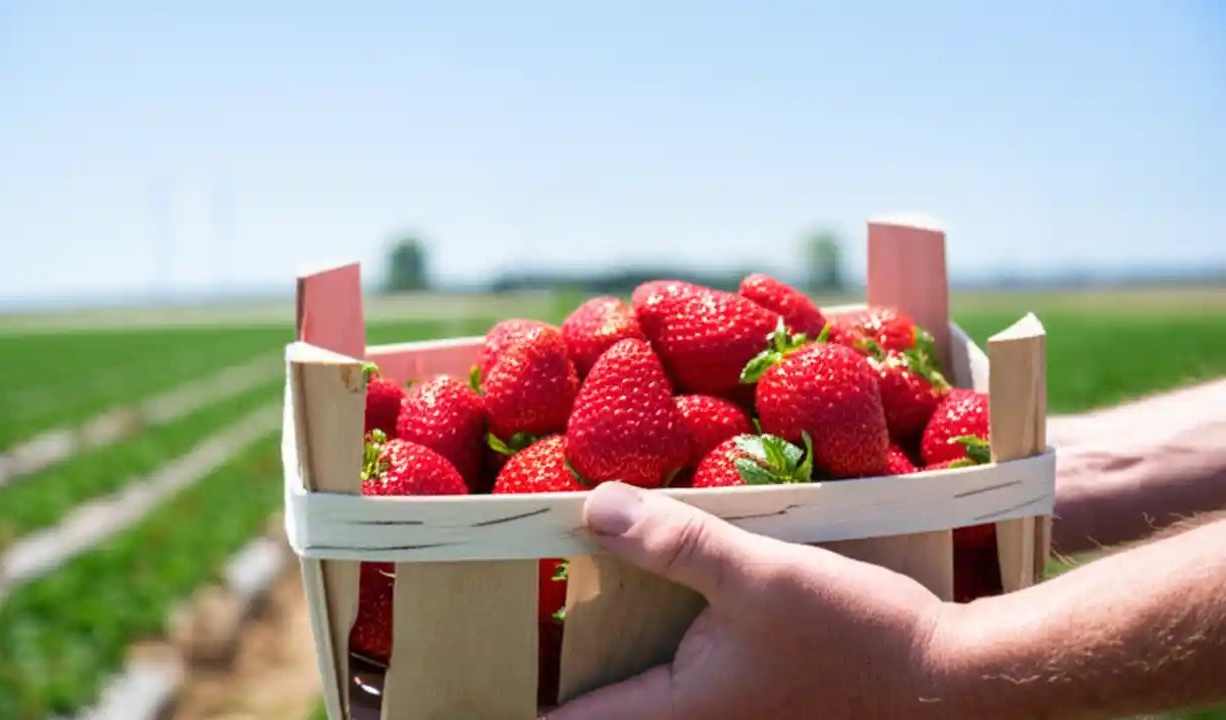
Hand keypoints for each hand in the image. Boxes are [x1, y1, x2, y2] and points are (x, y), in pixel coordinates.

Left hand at [546, 481, 954, 719]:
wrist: (948, 680)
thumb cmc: (859, 637)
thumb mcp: (761, 575)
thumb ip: (676, 541)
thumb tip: (592, 506)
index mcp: (677, 712)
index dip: (517, 700)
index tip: (474, 674)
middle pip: (596, 711)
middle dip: (554, 675)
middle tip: (512, 626)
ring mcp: (723, 717)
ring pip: (637, 694)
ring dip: (600, 662)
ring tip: (563, 610)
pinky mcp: (748, 701)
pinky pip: (674, 681)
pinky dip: (647, 647)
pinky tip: (649, 600)